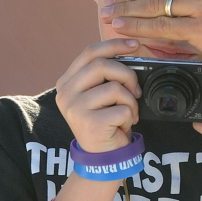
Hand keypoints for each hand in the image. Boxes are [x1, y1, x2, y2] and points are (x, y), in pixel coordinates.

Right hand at [55, 38, 140, 152]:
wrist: (102, 155)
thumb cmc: (106, 120)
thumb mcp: (101, 93)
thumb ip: (106, 74)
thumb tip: (130, 50)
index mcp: (67, 81)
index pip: (90, 52)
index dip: (114, 45)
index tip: (134, 45)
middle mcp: (65, 93)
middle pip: (103, 65)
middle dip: (127, 75)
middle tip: (135, 91)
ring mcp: (75, 108)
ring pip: (115, 88)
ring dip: (130, 101)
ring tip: (126, 113)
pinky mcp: (89, 123)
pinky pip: (122, 109)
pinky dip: (130, 116)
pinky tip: (121, 126)